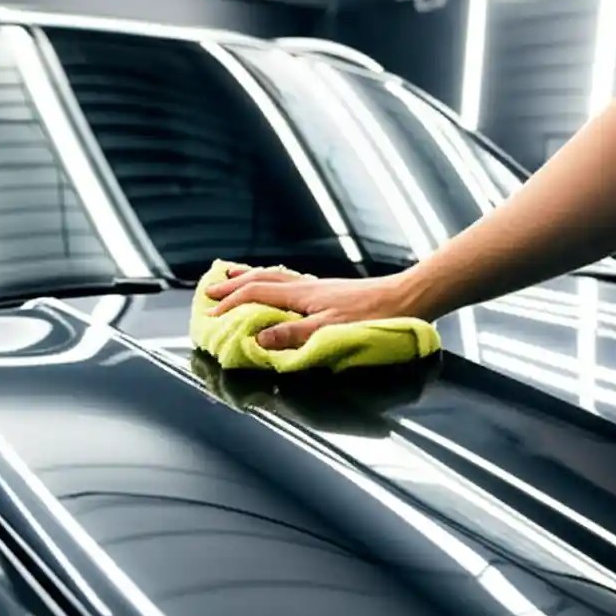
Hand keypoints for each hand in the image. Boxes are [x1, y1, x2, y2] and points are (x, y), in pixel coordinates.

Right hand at [206, 266, 420, 349]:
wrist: (406, 298)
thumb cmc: (373, 317)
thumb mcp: (330, 331)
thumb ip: (293, 336)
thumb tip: (257, 338)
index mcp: (302, 295)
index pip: (255, 295)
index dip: (230, 305)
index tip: (210, 317)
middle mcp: (305, 286)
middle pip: (260, 280)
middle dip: (232, 286)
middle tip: (209, 291)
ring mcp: (316, 287)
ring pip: (273, 276)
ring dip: (249, 277)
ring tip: (232, 277)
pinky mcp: (328, 291)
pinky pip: (287, 280)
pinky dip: (270, 280)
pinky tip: (274, 284)